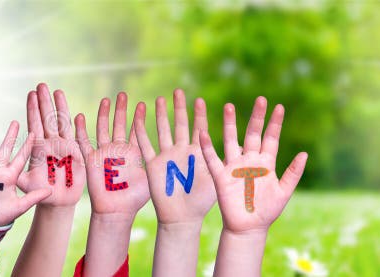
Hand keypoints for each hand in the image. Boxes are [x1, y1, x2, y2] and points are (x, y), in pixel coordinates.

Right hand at [0, 122, 50, 226]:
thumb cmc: (3, 217)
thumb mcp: (20, 207)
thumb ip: (34, 197)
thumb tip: (51, 191)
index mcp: (11, 177)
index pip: (21, 158)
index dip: (27, 146)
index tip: (34, 133)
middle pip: (5, 150)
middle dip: (10, 136)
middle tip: (15, 122)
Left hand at [17, 83, 84, 206]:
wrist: (57, 201)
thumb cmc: (39, 192)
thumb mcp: (26, 184)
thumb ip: (18, 177)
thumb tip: (2, 173)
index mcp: (38, 148)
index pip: (35, 124)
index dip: (33, 109)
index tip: (30, 94)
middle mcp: (51, 144)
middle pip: (48, 119)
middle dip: (45, 102)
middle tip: (41, 85)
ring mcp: (64, 148)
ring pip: (63, 124)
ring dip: (61, 108)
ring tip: (58, 91)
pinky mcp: (77, 156)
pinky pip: (78, 140)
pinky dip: (79, 129)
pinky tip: (80, 116)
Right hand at [74, 92, 148, 216]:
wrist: (117, 211)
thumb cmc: (136, 198)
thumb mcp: (152, 174)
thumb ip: (160, 158)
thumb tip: (176, 147)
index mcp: (133, 153)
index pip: (136, 129)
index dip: (138, 116)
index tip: (143, 102)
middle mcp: (117, 150)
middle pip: (118, 124)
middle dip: (121, 109)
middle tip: (123, 94)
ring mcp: (103, 154)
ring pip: (102, 129)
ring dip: (104, 115)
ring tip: (106, 100)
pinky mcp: (91, 161)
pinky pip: (84, 143)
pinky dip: (81, 130)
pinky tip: (80, 116)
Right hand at [135, 89, 215, 223]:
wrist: (182, 216)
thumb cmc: (202, 201)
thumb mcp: (217, 176)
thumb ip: (223, 159)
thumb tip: (241, 144)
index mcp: (197, 152)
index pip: (198, 127)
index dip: (198, 114)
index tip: (199, 99)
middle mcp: (180, 151)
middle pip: (179, 124)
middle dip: (178, 108)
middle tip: (178, 91)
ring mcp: (166, 156)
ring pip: (162, 130)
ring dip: (160, 115)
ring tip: (159, 99)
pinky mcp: (152, 164)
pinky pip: (145, 144)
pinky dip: (141, 130)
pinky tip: (138, 116)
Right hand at [199, 97, 307, 232]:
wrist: (248, 227)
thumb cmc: (267, 211)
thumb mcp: (284, 192)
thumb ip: (293, 173)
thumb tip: (304, 153)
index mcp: (266, 163)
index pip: (271, 138)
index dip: (275, 123)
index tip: (279, 107)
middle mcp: (250, 160)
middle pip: (252, 134)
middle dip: (256, 117)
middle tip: (260, 99)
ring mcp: (234, 166)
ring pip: (231, 140)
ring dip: (230, 124)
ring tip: (228, 106)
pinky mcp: (221, 176)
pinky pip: (212, 158)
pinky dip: (207, 147)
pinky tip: (203, 134)